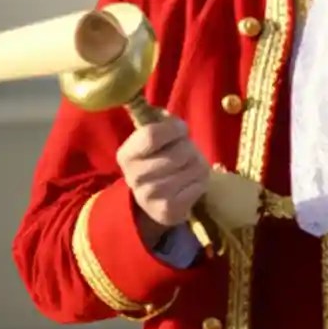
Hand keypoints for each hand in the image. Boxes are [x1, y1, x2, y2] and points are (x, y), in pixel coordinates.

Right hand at [115, 115, 208, 247]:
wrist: (154, 201)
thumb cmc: (157, 159)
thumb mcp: (151, 138)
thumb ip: (158, 121)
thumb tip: (167, 117)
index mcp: (126, 154)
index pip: (152, 134)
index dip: (173, 128)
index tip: (181, 129)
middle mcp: (135, 177)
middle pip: (179, 152)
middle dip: (189, 147)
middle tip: (186, 151)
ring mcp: (151, 196)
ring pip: (193, 168)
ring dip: (198, 164)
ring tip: (188, 167)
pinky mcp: (169, 211)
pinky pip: (198, 186)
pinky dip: (200, 181)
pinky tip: (190, 183)